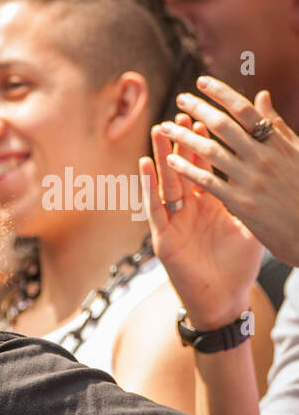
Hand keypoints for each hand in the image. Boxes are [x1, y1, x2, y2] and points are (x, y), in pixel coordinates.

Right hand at [142, 112, 262, 330]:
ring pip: (166, 183)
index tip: (202, 117)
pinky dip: (149, 188)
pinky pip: (155, 209)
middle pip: (182, 169)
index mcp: (209, 203)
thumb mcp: (251, 224)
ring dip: (161, 157)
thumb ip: (254, 194)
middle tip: (177, 115)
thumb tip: (270, 167)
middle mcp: (188, 209)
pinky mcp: (163, 238)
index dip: (202, 143)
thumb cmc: (237, 265)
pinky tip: (144, 167)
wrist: (224, 299)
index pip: (204, 167)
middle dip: (179, 143)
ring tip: (158, 132)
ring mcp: (174, 222)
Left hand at [152, 75, 298, 265]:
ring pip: (210, 151)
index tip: (201, 82)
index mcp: (277, 143)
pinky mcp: (240, 203)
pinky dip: (187, 169)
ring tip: (165, 127)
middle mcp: (264, 157)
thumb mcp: (295, 153)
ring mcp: (251, 180)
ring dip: (184, 137)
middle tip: (179, 99)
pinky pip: (207, 181)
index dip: (222, 93)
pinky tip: (169, 160)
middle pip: (223, 126)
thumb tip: (261, 95)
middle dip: (198, 109)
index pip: (245, 111)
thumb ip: (275, 125)